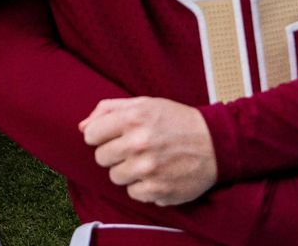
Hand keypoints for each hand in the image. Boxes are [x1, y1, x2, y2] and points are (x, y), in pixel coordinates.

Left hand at [81, 96, 215, 205]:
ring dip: (128, 171)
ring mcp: (148, 169)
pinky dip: (143, 186)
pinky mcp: (158, 190)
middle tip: (134, 148)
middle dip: (114, 153)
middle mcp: (139, 143)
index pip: (91, 135)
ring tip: (148, 161)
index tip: (114, 136)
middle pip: (101, 158)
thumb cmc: (177, 121)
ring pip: (115, 177)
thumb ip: (109, 110)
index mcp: (133, 117)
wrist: (216, 143)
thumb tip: (82, 127)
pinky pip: (132, 193)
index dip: (101, 135)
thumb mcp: (144, 104)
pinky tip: (158, 174)